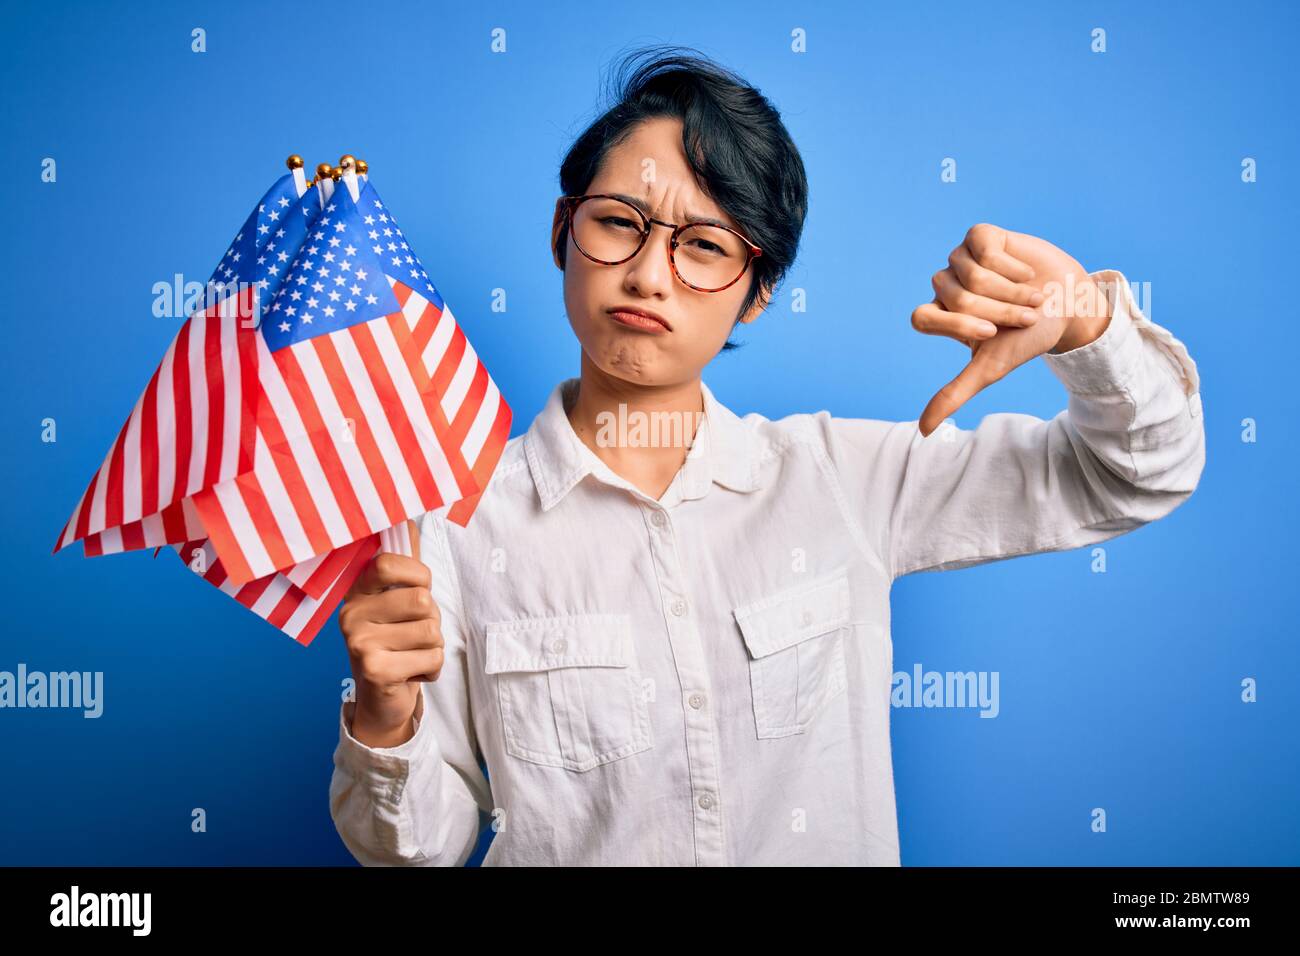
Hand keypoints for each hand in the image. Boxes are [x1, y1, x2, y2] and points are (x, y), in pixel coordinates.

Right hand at [338, 523, 444, 747]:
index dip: (418, 576)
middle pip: (421, 599)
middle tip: (413, 634)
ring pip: (431, 630)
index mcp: (356, 592)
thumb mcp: (397, 599)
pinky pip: (432, 658)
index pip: (389, 561)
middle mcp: (350, 614)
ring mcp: (358, 643)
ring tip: (412, 654)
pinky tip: (412, 673)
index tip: (415, 591)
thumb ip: (404, 561)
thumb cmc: (396, 641)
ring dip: (434, 646)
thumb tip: (409, 518)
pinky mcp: (375, 671)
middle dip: (431, 619)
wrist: (382, 699)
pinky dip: (433, 669)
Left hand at [911, 223, 1112, 435]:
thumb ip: (954, 393)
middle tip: (1024, 317)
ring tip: (1030, 297)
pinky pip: (984, 248)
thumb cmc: (1027, 338)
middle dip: (997, 312)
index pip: (921, 318)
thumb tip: (923, 432)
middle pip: (955, 299)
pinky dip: (1011, 266)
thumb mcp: (991, 368)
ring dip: (1009, 291)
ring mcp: (960, 259)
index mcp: (939, 316)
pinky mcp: (980, 236)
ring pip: (971, 274)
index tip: (991, 333)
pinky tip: (1025, 273)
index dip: (956, 325)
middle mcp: (945, 286)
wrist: (1068, 306)